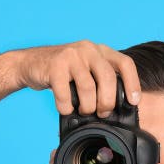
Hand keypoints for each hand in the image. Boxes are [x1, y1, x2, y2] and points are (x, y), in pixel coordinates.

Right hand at [13, 40, 141, 117]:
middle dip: (107, 102)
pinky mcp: (54, 66)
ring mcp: (71, 56)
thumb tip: (116, 109)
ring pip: (88, 88)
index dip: (132, 83)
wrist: (30, 63)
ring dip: (87, 107)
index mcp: (101, 51)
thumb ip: (101, 82)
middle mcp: (88, 49)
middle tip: (102, 113)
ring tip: (83, 111)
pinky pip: (65, 94)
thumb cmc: (63, 74)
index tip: (133, 102)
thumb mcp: (86, 71)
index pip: (125, 63)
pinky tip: (65, 108)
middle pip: (108, 78)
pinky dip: (66, 107)